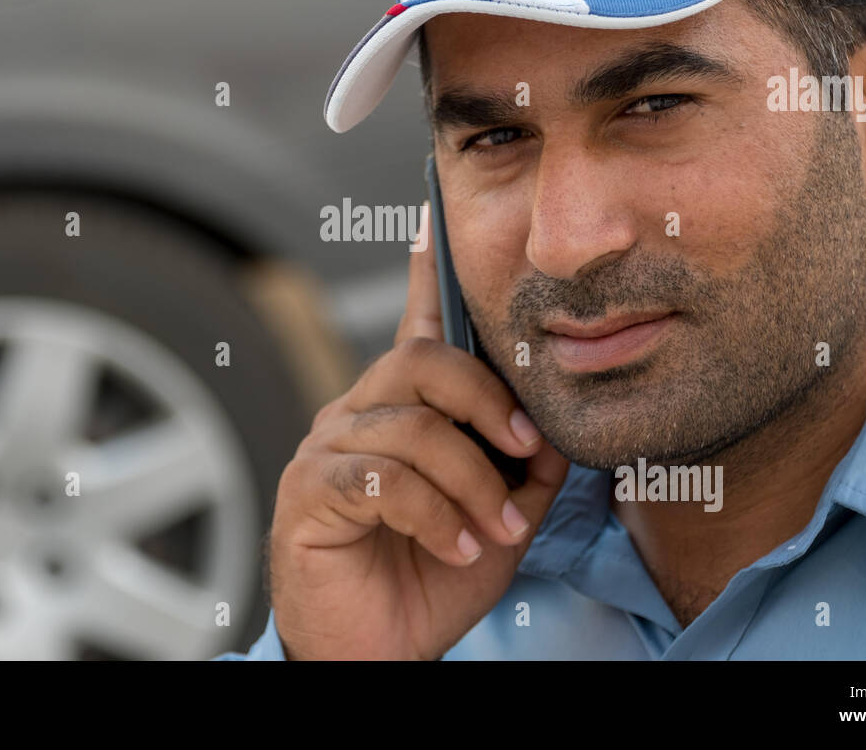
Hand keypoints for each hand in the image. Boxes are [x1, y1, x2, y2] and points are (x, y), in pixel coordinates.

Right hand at [268, 202, 568, 658]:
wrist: (382, 650)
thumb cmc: (433, 577)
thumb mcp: (500, 514)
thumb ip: (524, 466)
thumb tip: (554, 430)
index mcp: (405, 409)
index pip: (419, 327)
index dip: (428, 272)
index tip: (437, 214)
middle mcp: (359, 413)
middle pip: (424, 363)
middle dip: (491, 405)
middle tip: (529, 456)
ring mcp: (329, 450)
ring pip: (413, 428)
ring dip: (473, 484)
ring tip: (495, 531)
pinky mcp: (311, 493)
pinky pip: (383, 480)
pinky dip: (434, 515)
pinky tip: (454, 548)